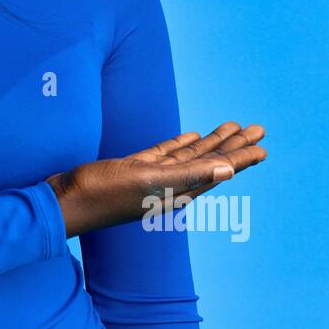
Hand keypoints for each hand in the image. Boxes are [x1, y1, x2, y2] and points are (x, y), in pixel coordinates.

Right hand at [46, 122, 266, 237]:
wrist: (65, 202)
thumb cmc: (103, 196)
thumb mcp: (149, 182)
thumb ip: (188, 176)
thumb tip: (229, 170)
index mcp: (178, 189)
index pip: (218, 169)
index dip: (242, 157)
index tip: (263, 146)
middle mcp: (170, 184)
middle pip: (210, 161)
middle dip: (234, 145)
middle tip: (257, 128)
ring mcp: (152, 176)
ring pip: (190, 156)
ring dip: (211, 142)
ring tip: (232, 127)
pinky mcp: (135, 168)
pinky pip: (166, 153)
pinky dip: (181, 144)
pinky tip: (192, 136)